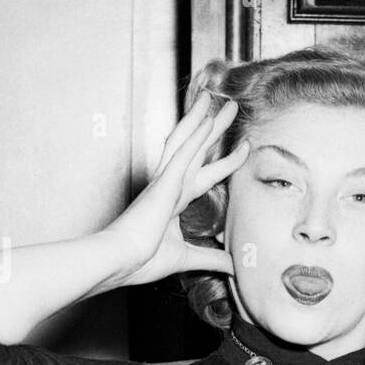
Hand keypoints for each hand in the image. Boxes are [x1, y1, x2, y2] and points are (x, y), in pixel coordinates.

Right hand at [106, 90, 249, 286]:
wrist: (120, 261)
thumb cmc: (142, 260)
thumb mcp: (188, 258)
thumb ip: (212, 259)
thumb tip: (235, 266)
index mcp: (174, 200)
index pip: (204, 173)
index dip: (225, 161)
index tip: (244, 147)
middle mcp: (170, 185)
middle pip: (197, 148)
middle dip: (215, 128)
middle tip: (231, 107)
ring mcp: (166, 181)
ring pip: (187, 141)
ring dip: (203, 118)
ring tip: (217, 99)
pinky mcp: (163, 183)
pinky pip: (182, 153)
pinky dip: (195, 135)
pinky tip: (208, 118)